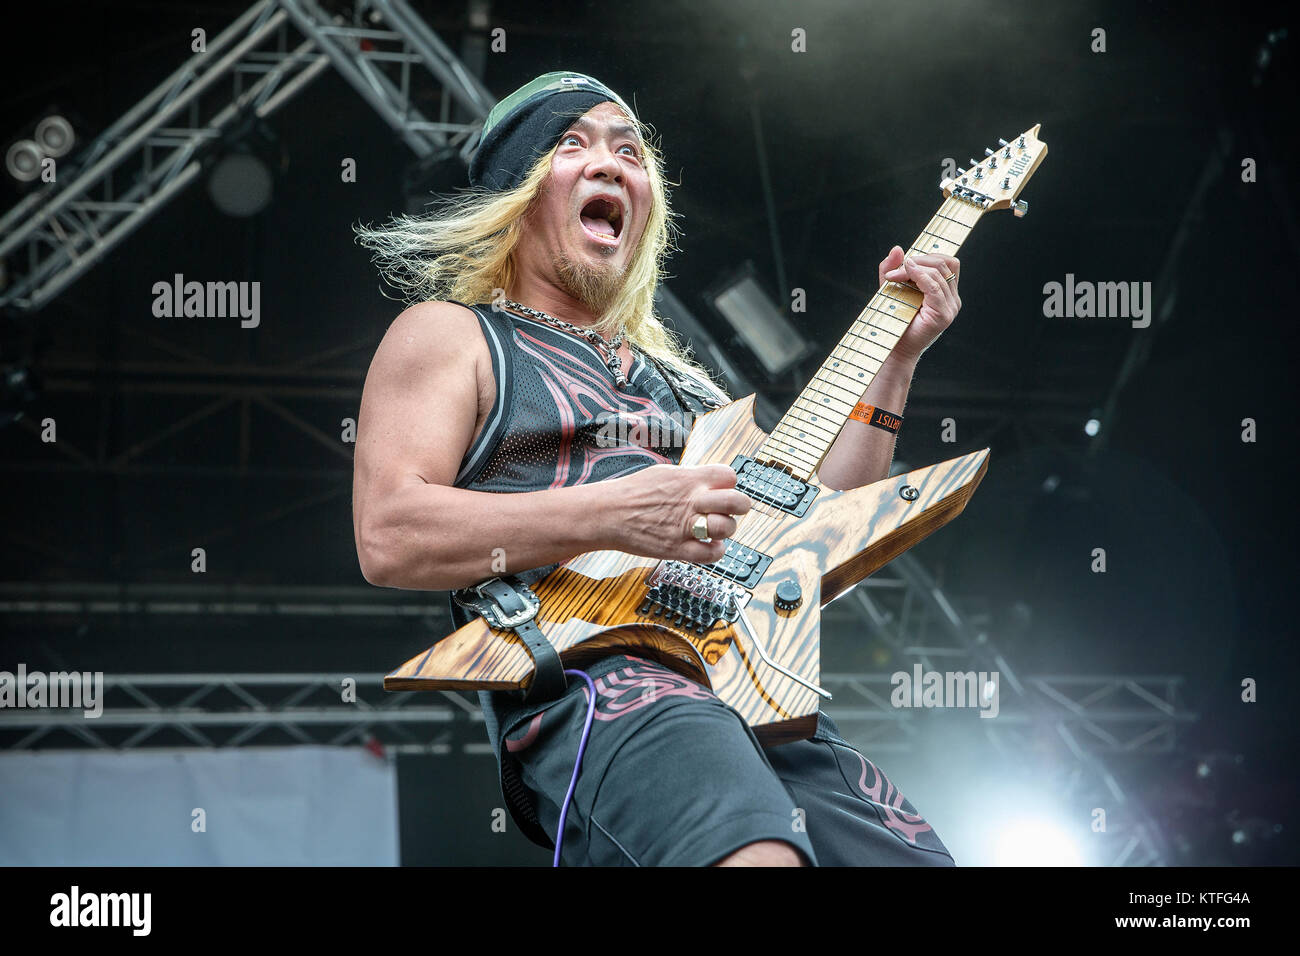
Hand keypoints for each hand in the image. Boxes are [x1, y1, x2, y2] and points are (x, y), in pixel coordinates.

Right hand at [608, 463, 751, 563]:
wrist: (608, 514)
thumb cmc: (632, 493)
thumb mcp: (664, 472)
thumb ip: (691, 477)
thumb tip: (708, 480)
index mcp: (688, 479)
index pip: (729, 475)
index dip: (728, 483)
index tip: (721, 489)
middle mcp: (691, 502)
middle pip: (737, 501)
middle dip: (740, 506)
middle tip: (732, 509)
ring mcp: (686, 526)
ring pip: (728, 528)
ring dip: (726, 529)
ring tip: (714, 528)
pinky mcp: (678, 549)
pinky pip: (712, 554)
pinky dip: (715, 551)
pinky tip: (707, 544)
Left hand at [878, 245, 960, 363]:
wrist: (892, 346)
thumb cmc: (894, 320)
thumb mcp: (892, 289)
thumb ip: (893, 269)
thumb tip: (897, 248)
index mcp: (946, 292)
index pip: (947, 262)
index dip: (926, 256)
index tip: (902, 263)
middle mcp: (952, 299)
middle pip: (945, 263)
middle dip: (918, 260)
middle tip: (893, 272)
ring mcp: (950, 307)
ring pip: (939, 272)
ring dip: (914, 269)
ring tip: (893, 277)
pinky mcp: (943, 315)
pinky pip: (935, 288)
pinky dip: (920, 277)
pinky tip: (905, 275)